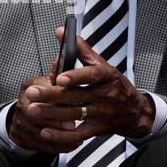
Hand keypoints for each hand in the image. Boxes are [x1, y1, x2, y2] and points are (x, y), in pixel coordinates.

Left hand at [12, 29, 154, 150]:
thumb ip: (81, 49)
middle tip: (31, 92)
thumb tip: (61, 31)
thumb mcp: (102, 65)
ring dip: (51, 114)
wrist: (135, 111)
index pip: (93, 75)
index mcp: (107, 76)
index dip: (76, 76)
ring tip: (32, 110)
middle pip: (76, 96)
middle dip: (51, 95)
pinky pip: (78, 135)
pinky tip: (45, 132)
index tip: (59, 77)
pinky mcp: (98, 129)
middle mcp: (106, 95)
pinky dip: (61, 135)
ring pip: (74, 114)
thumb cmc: (114, 85)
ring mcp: (102, 114)